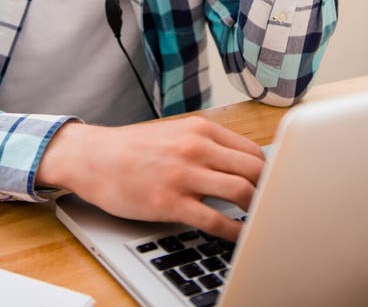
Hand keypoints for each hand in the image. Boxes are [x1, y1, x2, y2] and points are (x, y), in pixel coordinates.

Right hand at [37, 116, 264, 240]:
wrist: (93, 157)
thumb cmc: (134, 148)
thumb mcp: (175, 134)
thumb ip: (207, 145)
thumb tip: (241, 165)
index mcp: (200, 129)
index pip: (253, 151)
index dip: (269, 173)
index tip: (274, 187)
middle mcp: (196, 147)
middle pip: (254, 170)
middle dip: (269, 190)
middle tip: (274, 206)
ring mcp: (184, 175)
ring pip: (241, 192)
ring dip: (257, 209)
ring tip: (261, 222)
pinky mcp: (170, 202)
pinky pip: (214, 220)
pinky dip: (234, 231)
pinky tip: (239, 237)